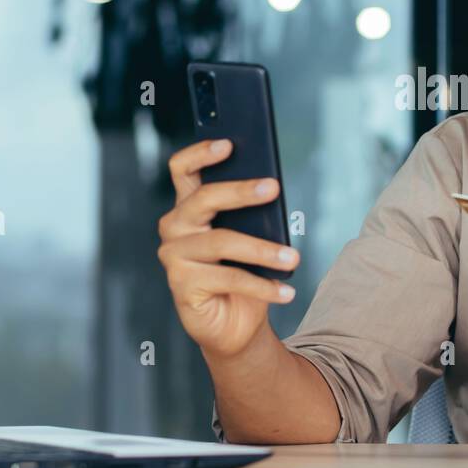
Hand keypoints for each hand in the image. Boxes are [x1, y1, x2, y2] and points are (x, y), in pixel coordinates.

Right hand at [157, 139, 299, 359]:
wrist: (236, 324)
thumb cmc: (244, 273)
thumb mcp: (251, 236)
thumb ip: (251, 213)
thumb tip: (271, 190)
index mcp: (188, 208)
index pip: (183, 170)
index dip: (201, 153)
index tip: (229, 144)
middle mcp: (175, 228)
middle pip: (203, 199)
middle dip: (240, 191)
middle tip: (272, 188)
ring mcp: (174, 257)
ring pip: (221, 242)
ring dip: (263, 250)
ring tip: (293, 258)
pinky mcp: (182, 285)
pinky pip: (228, 279)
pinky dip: (263, 286)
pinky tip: (285, 291)